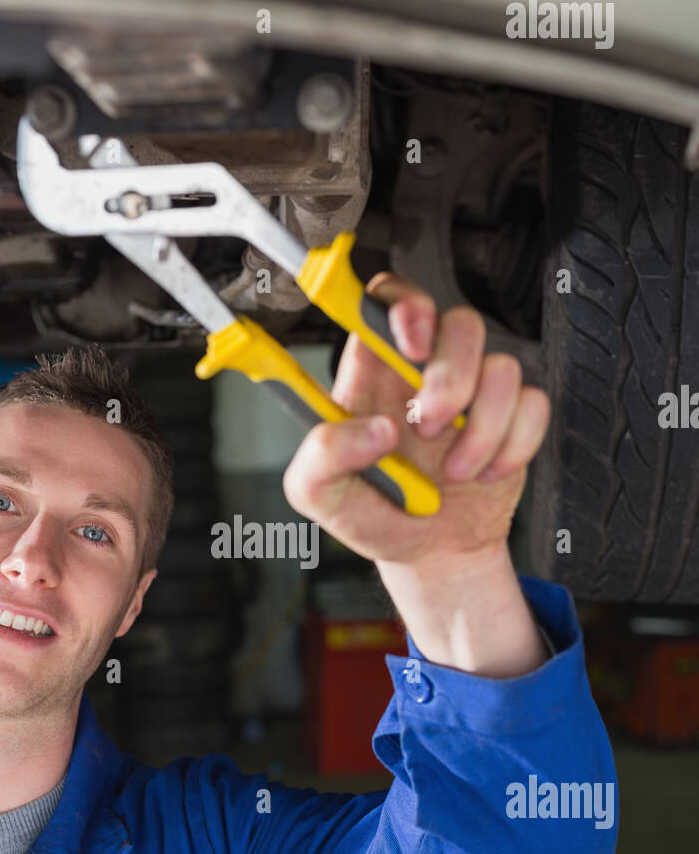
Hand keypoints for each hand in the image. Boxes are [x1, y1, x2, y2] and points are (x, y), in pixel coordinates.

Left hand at [282, 272, 550, 572]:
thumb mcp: (318, 496)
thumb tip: (374, 430)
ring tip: (456, 471)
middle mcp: (425, 372)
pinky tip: (485, 473)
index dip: (406, 304)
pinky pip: (535, 404)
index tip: (412, 343)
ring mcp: (474, 392)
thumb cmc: (373, 514)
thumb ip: (323, 457)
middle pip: (459, 324)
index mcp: (373, 373)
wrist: (431, 554)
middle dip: (450, 379)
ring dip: (483, 429)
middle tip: (427, 428)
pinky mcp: (513, 417)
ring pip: (504, 366)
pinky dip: (514, 447)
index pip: (389, 299)